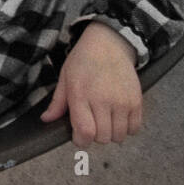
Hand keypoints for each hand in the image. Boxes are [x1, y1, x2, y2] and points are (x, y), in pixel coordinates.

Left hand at [41, 21, 142, 146]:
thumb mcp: (65, 78)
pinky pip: (135, 129)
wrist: (109, 44)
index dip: (80, 141)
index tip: (78, 136)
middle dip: (95, 136)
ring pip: (118, 136)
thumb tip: (46, 119)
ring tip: (105, 119)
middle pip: (102, 138)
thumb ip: (57, 102)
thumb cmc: (83, 60)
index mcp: (81, 95)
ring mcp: (122, 102)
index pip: (85, 132)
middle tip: (92, 123)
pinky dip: (126, 128)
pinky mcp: (137, 101)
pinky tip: (118, 117)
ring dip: (111, 133)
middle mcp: (103, 100)